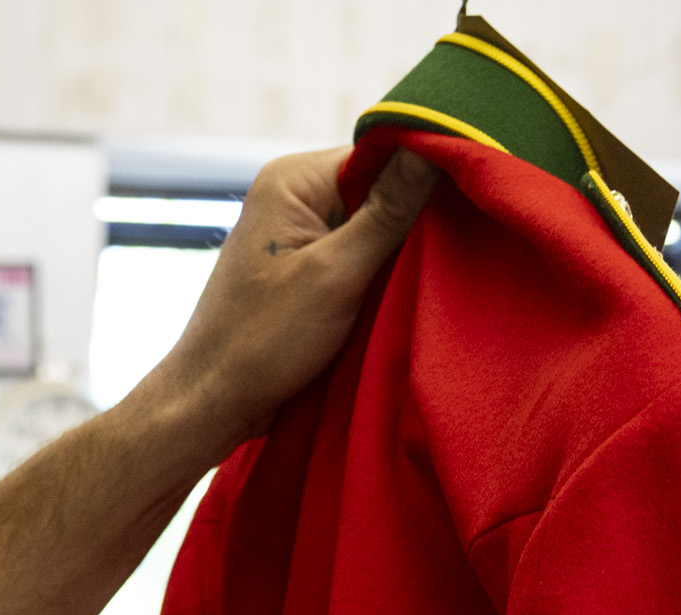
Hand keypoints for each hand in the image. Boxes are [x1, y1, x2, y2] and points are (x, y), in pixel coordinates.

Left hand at [126, 145, 437, 467]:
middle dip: (413, 222)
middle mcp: (293, 195)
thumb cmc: (261, 341)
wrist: (213, 404)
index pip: (382, 154)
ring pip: (375, 228)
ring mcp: (299, 233)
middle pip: (381, 190)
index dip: (425, 177)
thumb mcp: (336, 273)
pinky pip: (360, 258)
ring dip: (399, 255)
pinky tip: (399, 295)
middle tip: (448, 251)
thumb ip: (389, 210)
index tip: (467, 204)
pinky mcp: (307, 269)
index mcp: (292, 178)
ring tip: (422, 278)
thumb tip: (434, 143)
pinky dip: (382, 276)